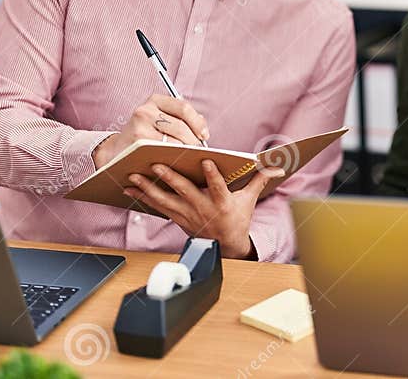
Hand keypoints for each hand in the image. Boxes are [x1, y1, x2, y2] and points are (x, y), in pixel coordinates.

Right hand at [93, 94, 208, 167]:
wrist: (117, 150)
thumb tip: (203, 130)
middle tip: (198, 152)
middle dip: (193, 141)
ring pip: (174, 141)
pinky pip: (163, 152)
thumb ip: (181, 119)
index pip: (183, 108)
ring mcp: (139, 127)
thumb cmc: (145, 134)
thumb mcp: (160, 118)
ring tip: (189, 157)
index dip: (198, 123)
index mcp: (155, 100)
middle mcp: (145, 110)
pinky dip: (173, 158)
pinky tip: (177, 161)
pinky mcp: (137, 144)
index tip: (204, 136)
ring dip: (185, 151)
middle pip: (181, 127)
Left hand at [122, 159, 283, 259]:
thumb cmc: (237, 219)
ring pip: (165, 199)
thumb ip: (259, 179)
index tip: (207, 161)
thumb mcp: (249, 200)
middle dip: (169, 177)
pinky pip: (157, 206)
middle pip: (184, 191)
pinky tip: (130, 189)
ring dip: (148, 188)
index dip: (213, 175)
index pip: (218, 186)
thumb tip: (278, 165)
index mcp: (222, 202)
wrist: (224, 247)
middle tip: (156, 164)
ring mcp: (187, 214)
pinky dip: (143, 197)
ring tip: (133, 176)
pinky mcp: (176, 217)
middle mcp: (202, 208)